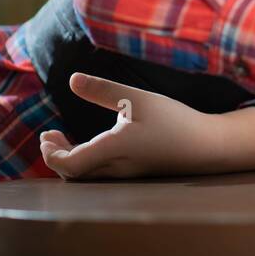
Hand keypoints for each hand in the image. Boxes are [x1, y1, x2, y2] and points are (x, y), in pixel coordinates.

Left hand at [40, 73, 220, 178]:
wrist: (209, 147)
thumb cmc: (175, 122)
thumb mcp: (138, 99)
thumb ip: (104, 90)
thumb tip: (71, 80)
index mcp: (113, 151)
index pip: (69, 165)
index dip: (52, 154)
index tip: (46, 135)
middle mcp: (116, 169)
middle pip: (74, 174)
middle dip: (57, 155)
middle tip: (49, 135)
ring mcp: (127, 174)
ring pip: (88, 175)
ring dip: (72, 158)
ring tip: (64, 138)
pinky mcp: (137, 173)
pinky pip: (102, 173)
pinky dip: (88, 160)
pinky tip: (96, 141)